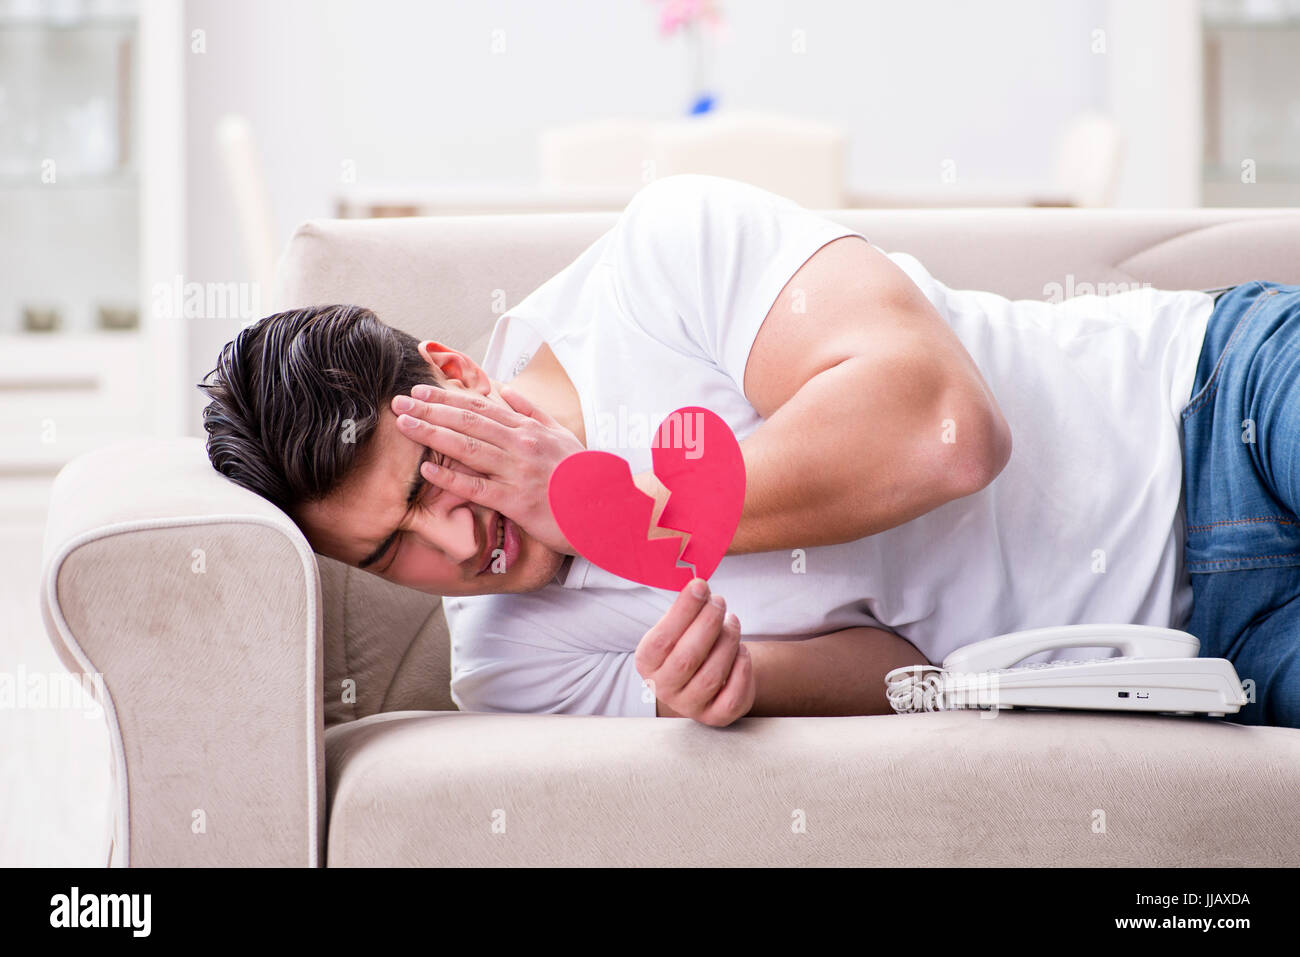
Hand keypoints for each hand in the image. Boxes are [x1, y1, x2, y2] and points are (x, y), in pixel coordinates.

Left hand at [391, 383, 583, 554]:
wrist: (606, 509)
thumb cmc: (584, 474)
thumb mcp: (562, 434)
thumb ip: (532, 412)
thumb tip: (507, 391)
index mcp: (529, 429)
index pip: (481, 407)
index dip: (448, 397)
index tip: (421, 390)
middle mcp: (521, 445)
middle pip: (468, 421)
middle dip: (431, 409)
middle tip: (400, 401)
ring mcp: (518, 471)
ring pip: (468, 447)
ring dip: (433, 434)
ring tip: (405, 425)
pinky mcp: (517, 501)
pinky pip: (478, 487)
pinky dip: (452, 478)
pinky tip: (428, 470)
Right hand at [634, 578, 753, 726]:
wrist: (711, 677)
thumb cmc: (691, 643)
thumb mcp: (679, 627)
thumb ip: (685, 610)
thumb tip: (699, 586)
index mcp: (647, 662)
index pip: (662, 638)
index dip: (683, 611)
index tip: (700, 586)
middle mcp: (663, 688)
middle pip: (687, 658)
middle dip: (708, 625)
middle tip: (720, 602)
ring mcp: (689, 706)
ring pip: (711, 676)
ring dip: (726, 643)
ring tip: (732, 622)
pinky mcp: (715, 716)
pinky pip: (732, 696)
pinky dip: (741, 670)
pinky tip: (742, 651)